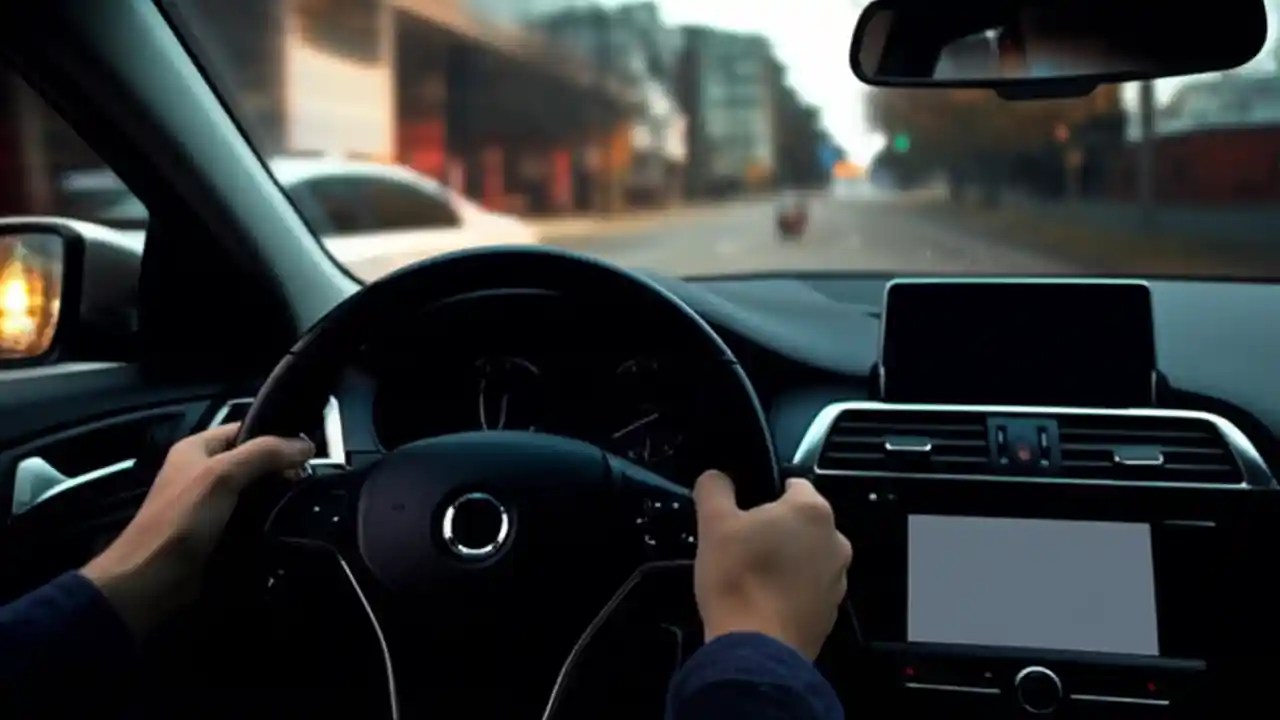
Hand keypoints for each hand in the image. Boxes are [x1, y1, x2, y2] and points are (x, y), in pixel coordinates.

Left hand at [82, 423, 313, 636]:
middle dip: (281, 467)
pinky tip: (289, 519)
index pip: (245, 428)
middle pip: (252, 459)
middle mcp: (203, 471)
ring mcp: (210, 503)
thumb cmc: (182, 520)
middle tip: (311, 476)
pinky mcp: (219, 531)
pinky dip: (269, 517)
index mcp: (196, 448)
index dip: (275, 434)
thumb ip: (264, 454)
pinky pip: (251, 516)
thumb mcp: (222, 476)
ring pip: (255, 489)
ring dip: (277, 494)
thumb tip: (307, 445)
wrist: (151, 580)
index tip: (309, 448)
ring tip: (307, 497)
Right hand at [693, 471, 851, 659]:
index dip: (765, 495)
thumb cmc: (737, 577)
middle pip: (802, 523)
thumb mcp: (714, 524)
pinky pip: (809, 590)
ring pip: (807, 557)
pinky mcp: (832, 613)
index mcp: (812, 511)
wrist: (756, 649)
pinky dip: (792, 591)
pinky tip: (765, 603)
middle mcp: (836, 541)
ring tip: (753, 578)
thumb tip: (716, 476)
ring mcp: (838, 579)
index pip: (793, 484)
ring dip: (787, 561)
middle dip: (777, 530)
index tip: (743, 515)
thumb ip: (715, 489)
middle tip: (743, 546)